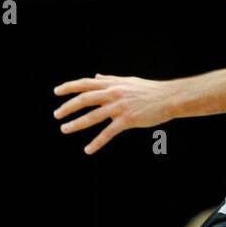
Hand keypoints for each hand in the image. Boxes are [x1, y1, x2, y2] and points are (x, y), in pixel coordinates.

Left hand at [53, 74, 177, 154]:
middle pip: (84, 99)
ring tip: (64, 129)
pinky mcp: (127, 120)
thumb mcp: (128, 81)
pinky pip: (108, 133)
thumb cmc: (150, 90)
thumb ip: (111, 79)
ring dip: (76, 124)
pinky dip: (96, 142)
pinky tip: (88, 150)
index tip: (56, 92)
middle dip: (68, 107)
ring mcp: (119, 107)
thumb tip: (97, 76)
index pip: (85, 84)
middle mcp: (113, 94)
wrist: (168, 98)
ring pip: (92, 117)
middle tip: (57, 115)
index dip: (69, 87)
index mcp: (112, 84)